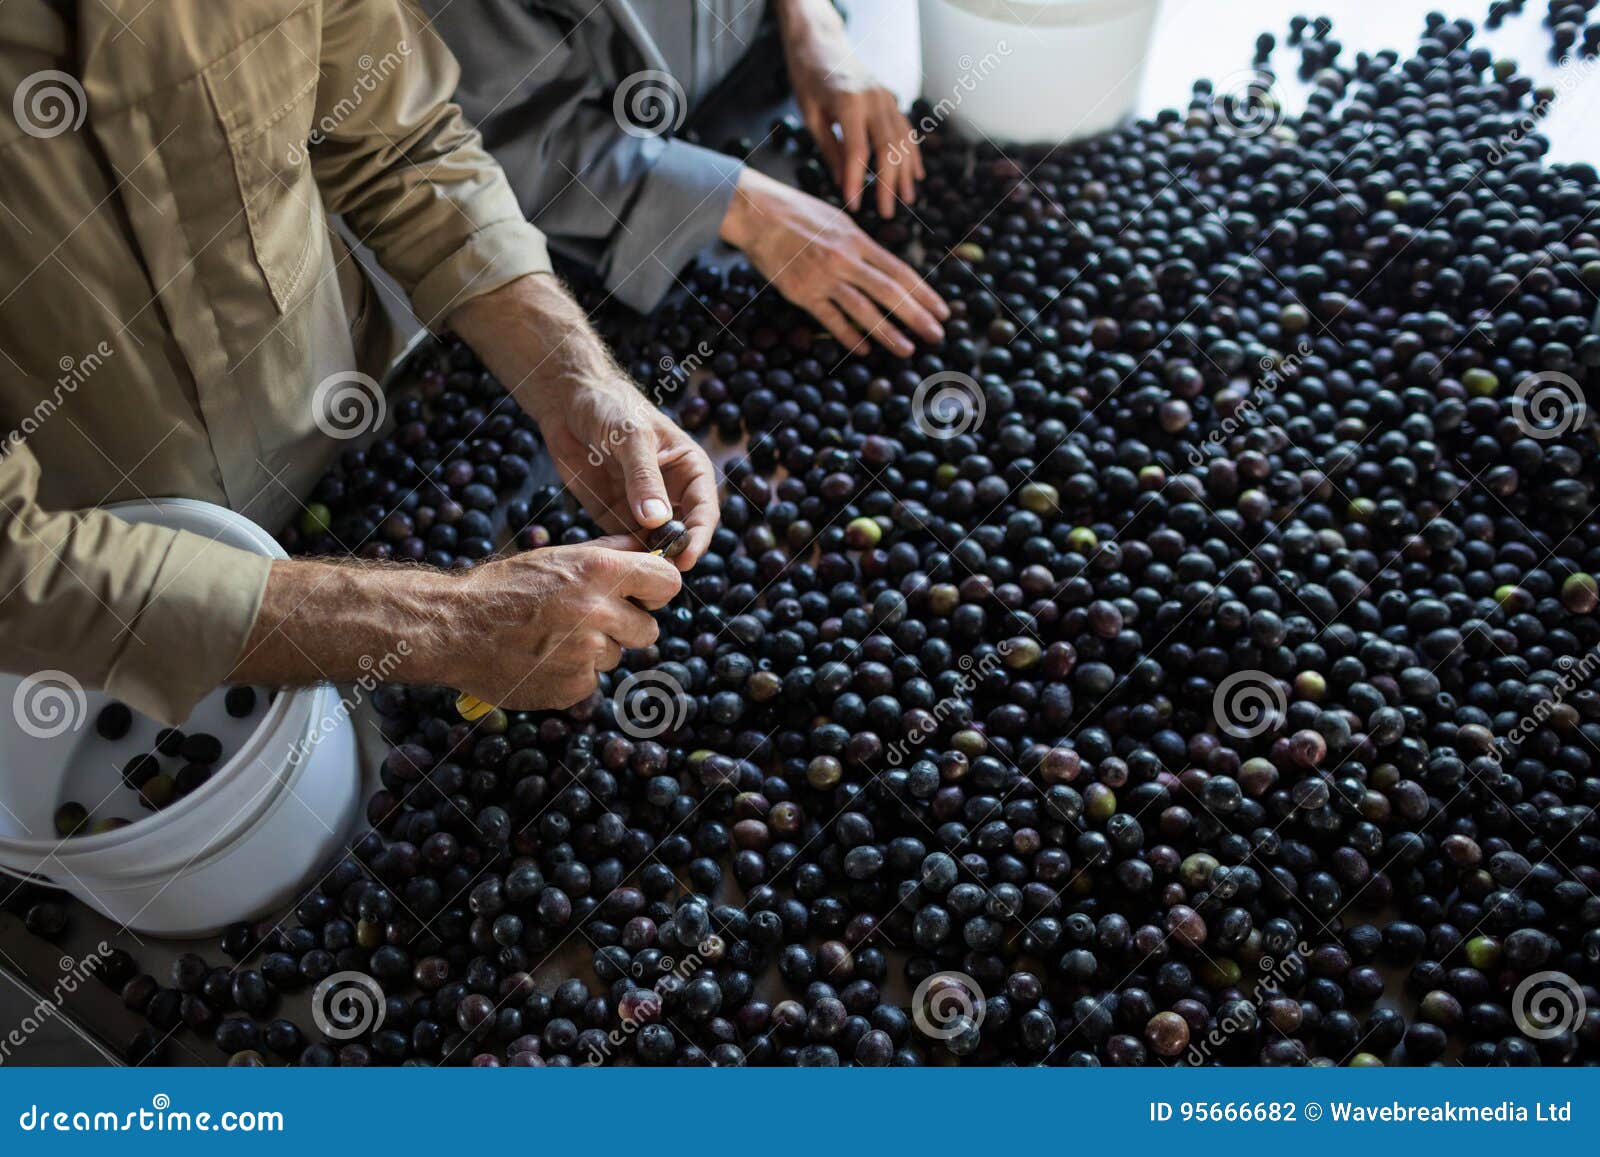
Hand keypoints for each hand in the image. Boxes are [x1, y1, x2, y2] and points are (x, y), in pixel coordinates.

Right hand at [431, 538, 680, 709]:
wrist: (454, 628)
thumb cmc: (504, 587)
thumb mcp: (557, 556)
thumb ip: (608, 553)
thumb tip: (650, 550)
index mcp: (599, 572)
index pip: (668, 583)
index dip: (657, 589)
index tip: (644, 594)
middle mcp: (598, 611)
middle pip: (648, 629)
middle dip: (626, 626)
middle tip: (590, 619)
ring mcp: (586, 653)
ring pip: (616, 656)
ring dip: (594, 650)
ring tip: (554, 637)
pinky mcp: (573, 686)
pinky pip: (591, 680)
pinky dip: (572, 673)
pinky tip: (543, 658)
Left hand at [524, 375, 717, 569]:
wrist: (569, 401)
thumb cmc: (611, 407)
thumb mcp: (631, 437)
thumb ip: (644, 479)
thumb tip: (658, 522)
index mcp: (690, 470)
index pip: (704, 511)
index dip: (698, 537)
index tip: (684, 559)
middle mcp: (672, 493)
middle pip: (682, 535)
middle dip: (672, 555)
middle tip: (656, 573)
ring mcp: (643, 507)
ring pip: (653, 545)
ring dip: (645, 559)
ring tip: (632, 571)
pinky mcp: (615, 515)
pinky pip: (623, 543)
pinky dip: (621, 554)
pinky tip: (611, 560)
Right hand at [722, 168, 946, 356]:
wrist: (756, 213)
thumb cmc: (797, 212)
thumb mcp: (837, 220)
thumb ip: (860, 245)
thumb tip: (883, 266)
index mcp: (857, 240)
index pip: (900, 271)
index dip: (924, 293)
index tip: (942, 310)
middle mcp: (845, 259)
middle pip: (890, 292)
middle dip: (917, 316)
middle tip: (937, 335)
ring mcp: (823, 277)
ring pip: (864, 310)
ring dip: (889, 333)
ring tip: (907, 350)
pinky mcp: (801, 293)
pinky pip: (831, 320)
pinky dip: (849, 337)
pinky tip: (864, 351)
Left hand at [778, 0, 920, 215]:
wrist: (821, 43)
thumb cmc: (809, 80)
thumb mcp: (811, 117)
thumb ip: (830, 149)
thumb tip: (844, 183)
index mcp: (849, 103)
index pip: (857, 152)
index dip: (856, 182)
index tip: (853, 206)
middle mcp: (874, 99)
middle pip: (888, 149)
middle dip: (889, 184)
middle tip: (886, 213)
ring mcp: (886, 98)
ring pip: (903, 140)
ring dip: (906, 173)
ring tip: (907, 201)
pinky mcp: (890, 99)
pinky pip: (906, 129)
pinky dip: (912, 153)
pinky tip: (916, 175)